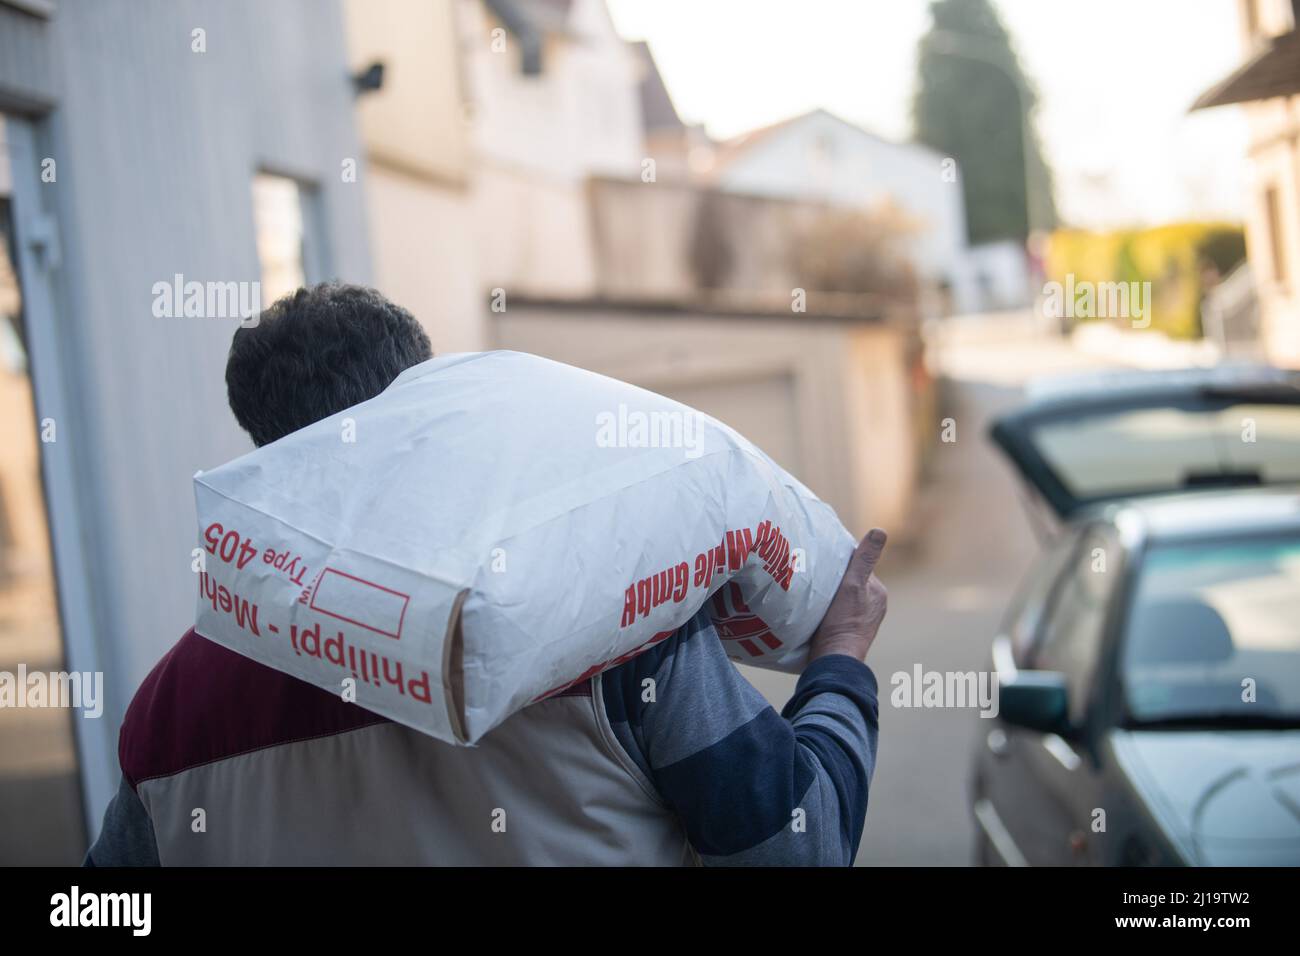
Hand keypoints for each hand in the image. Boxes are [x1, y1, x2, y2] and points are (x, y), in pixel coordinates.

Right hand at [808, 529, 887, 663]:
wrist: (835, 659)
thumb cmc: (843, 622)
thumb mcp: (853, 585)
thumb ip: (865, 559)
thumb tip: (880, 530)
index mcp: (878, 591)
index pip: (859, 566)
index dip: (842, 560)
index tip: (824, 557)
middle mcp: (875, 606)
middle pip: (851, 582)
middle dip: (836, 577)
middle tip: (814, 574)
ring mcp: (864, 621)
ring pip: (844, 598)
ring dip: (831, 594)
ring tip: (813, 592)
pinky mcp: (850, 632)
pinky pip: (839, 613)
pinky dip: (829, 609)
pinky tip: (816, 610)